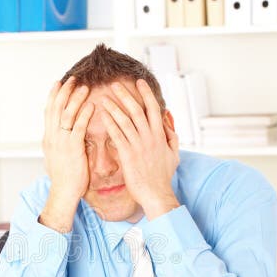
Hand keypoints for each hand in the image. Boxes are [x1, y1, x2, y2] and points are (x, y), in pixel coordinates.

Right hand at [39, 77, 94, 231]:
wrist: (64, 193)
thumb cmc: (65, 177)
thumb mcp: (58, 156)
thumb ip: (60, 142)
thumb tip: (63, 133)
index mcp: (48, 138)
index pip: (49, 111)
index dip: (54, 95)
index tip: (59, 83)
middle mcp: (52, 137)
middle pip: (55, 108)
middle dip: (64, 91)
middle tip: (72, 78)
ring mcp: (61, 142)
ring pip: (66, 114)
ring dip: (75, 99)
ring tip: (84, 87)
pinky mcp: (72, 149)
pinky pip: (78, 127)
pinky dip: (84, 114)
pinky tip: (92, 105)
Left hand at [99, 79, 179, 218]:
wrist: (156, 194)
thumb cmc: (163, 177)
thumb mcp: (174, 154)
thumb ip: (171, 135)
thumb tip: (168, 119)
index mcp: (160, 135)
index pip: (153, 108)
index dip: (146, 93)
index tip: (139, 82)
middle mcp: (150, 137)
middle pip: (137, 110)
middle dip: (125, 95)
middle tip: (115, 84)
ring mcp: (138, 145)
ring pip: (125, 120)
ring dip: (114, 107)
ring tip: (104, 97)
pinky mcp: (128, 155)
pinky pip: (117, 135)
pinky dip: (110, 123)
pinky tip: (102, 115)